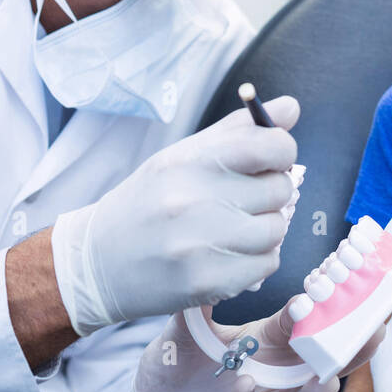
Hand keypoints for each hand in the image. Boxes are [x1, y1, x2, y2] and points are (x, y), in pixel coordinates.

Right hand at [52, 96, 299, 334]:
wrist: (99, 261)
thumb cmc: (149, 201)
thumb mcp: (184, 155)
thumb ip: (240, 131)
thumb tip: (292, 108)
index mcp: (192, 161)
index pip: (272, 146)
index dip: (282, 152)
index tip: (272, 160)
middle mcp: (195, 200)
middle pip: (281, 189)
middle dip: (271, 194)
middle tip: (243, 199)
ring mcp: (201, 244)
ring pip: (277, 230)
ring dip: (264, 230)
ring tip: (234, 229)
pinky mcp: (207, 282)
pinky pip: (267, 266)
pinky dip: (256, 261)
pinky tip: (228, 254)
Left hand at [131, 300, 385, 391]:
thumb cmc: (174, 361)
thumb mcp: (186, 329)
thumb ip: (201, 304)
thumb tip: (212, 269)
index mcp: (270, 335)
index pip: (306, 316)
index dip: (325, 301)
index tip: (340, 281)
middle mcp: (280, 362)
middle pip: (329, 347)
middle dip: (358, 331)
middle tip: (379, 315)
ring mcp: (276, 389)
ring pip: (320, 377)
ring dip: (342, 363)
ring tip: (358, 346)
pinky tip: (320, 382)